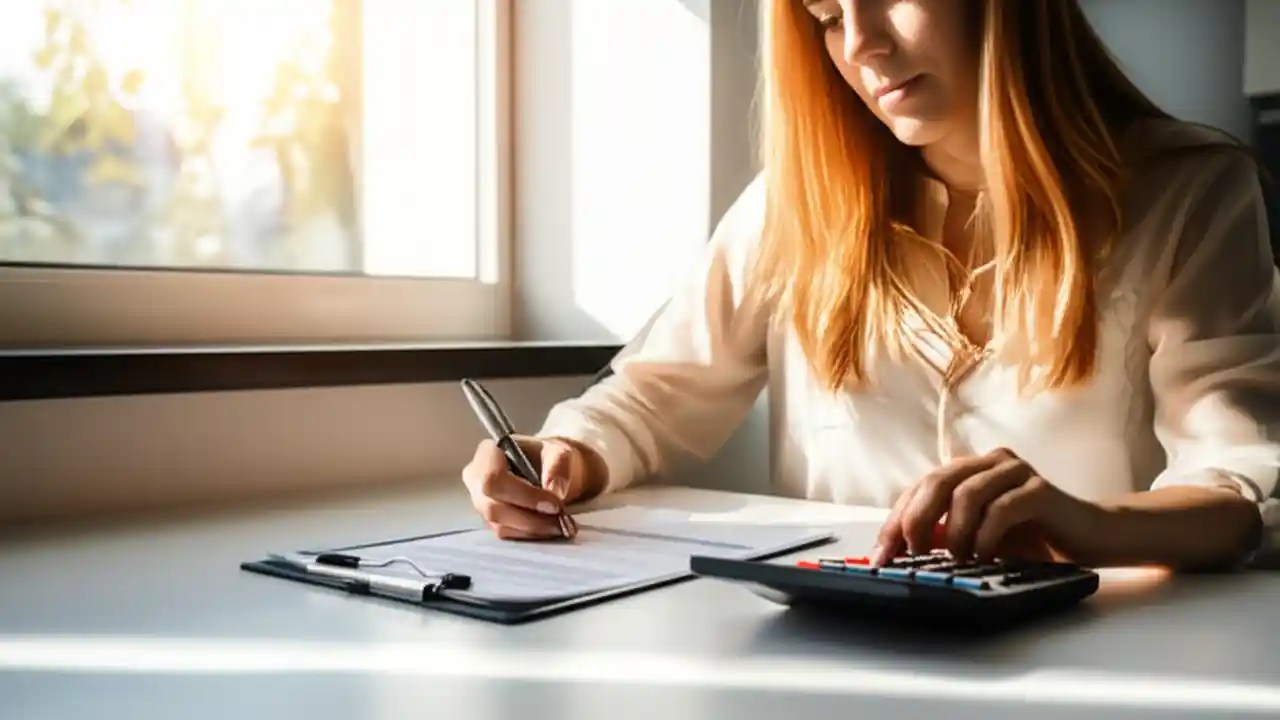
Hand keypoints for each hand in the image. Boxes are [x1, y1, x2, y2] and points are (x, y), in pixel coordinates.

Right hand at [461, 436, 588, 539]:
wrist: (548, 469)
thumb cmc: (547, 456)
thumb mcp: (559, 451)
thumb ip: (558, 465)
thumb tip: (555, 491)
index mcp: (488, 454)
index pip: (493, 479)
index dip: (523, 495)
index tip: (554, 503)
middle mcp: (477, 479)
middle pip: (493, 508)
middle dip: (530, 518)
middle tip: (561, 518)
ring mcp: (481, 502)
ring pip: (500, 525)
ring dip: (533, 528)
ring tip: (561, 524)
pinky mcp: (491, 521)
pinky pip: (507, 534)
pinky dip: (531, 534)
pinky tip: (550, 527)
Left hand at [873, 447, 1106, 565]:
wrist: (1091, 538)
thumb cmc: (1031, 539)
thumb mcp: (978, 538)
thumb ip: (944, 535)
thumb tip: (900, 552)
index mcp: (969, 470)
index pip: (920, 487)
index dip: (897, 519)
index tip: (882, 554)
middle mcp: (989, 463)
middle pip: (937, 482)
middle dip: (916, 520)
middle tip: (911, 553)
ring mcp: (1016, 472)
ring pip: (966, 493)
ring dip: (954, 532)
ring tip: (956, 559)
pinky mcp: (1041, 490)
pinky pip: (1002, 508)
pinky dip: (985, 535)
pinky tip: (984, 556)